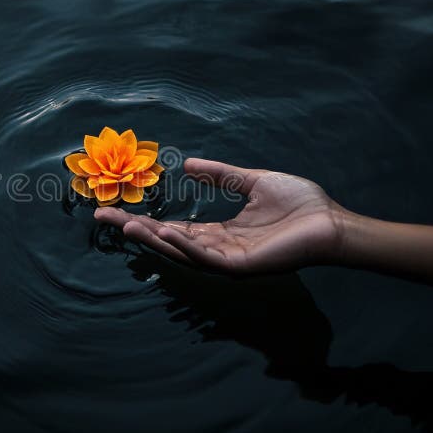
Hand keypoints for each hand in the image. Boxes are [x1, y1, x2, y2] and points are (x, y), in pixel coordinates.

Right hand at [94, 158, 346, 274]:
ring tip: (126, 225)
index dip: (146, 219)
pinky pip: (207, 258)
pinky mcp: (242, 266)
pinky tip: (165, 232)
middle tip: (102, 217)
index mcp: (220, 232)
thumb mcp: (251, 181)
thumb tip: (185, 166)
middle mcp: (218, 250)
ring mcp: (229, 261)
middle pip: (168, 242)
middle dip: (136, 231)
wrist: (331, 221)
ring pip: (182, 252)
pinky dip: (184, 246)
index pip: (174, 228)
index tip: (116, 209)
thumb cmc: (298, 204)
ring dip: (153, 239)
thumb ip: (220, 175)